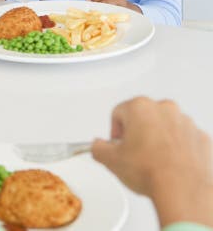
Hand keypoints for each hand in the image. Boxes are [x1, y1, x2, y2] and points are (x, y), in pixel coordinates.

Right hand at [92, 97, 212, 226]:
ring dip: (158, 139)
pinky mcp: (201, 138)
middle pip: (143, 117)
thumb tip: (98, 146)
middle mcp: (165, 109)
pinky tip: (169, 164)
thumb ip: (98, 147)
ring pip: (165, 127)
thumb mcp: (110, 160)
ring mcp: (185, 123)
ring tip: (153, 162)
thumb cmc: (151, 171)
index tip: (117, 144)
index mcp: (140, 107)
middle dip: (137, 133)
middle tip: (134, 153)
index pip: (118, 113)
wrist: (183, 190)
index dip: (115, 131)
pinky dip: (177, 149)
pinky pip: (184, 139)